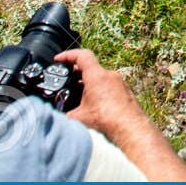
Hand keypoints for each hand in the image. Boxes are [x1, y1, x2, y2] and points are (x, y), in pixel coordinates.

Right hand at [56, 48, 185, 180]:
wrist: (131, 129)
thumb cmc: (107, 121)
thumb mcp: (78, 118)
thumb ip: (64, 115)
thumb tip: (54, 117)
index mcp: (97, 76)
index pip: (81, 55)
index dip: (67, 55)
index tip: (58, 59)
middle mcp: (110, 75)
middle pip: (90, 66)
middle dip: (76, 71)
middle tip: (65, 77)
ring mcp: (120, 83)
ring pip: (100, 76)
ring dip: (88, 82)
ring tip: (78, 93)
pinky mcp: (125, 92)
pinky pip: (109, 85)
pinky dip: (99, 89)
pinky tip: (93, 103)